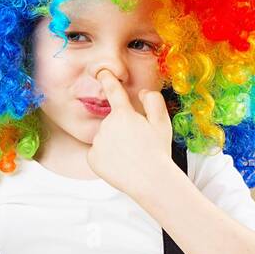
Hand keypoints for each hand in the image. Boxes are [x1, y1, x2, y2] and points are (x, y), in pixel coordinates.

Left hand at [86, 70, 177, 200]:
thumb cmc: (158, 151)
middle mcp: (106, 125)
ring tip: (131, 156)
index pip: (113, 91)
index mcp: (123, 114)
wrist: (151, 181)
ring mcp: (97, 143)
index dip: (107, 79)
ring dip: (115, 143)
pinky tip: (120, 165)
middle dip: (123, 129)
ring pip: (105, 138)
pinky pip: (98, 153)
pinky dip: (107, 158)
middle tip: (138, 144)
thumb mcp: (162, 122)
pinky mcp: (92, 159)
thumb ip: (153, 101)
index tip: (102, 72)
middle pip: (113, 122)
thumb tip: (141, 93)